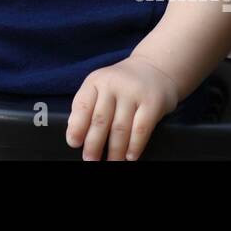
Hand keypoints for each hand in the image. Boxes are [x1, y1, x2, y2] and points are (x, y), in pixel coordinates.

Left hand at [65, 54, 180, 160]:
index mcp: (96, 81)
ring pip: (120, 128)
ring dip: (115, 150)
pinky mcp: (152, 102)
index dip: (76, 126)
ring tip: (111, 162)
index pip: (82, 105)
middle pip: (100, 119)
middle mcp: (113, 84)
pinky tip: (130, 156)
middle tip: (90, 160)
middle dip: (93, 144)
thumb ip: (88, 104)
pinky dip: (135, 146)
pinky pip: (141, 129)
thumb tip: (74, 131)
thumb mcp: (102, 86)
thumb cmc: (124, 84)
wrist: (156, 67)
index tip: (73, 143)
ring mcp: (133, 92)